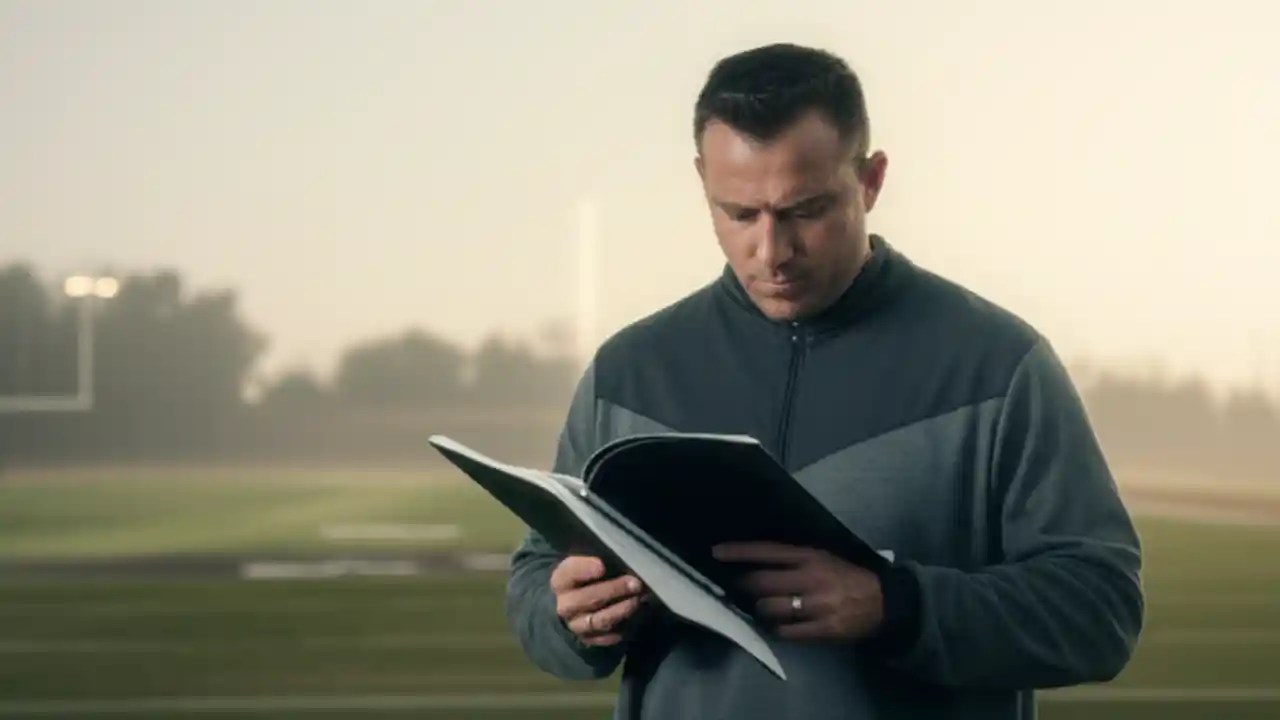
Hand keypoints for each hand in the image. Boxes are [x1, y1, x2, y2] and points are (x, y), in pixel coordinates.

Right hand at [550, 555, 649, 646]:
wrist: (570, 606)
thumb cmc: (584, 578)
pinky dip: (621, 628)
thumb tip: (621, 559)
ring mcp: (576, 626)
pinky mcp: (589, 640)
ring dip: (621, 610)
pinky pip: (606, 638)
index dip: (584, 569)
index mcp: (561, 581)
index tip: (602, 566)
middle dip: (613, 590)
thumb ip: (596, 560)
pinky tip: (634, 617)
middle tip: (635, 583)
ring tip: (638, 600)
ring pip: (599, 620)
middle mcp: (565, 606)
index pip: (569, 573)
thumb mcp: (583, 564)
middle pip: (588, 598)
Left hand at [713, 542, 883, 641]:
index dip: (739, 552)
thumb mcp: (821, 558)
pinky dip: (776, 629)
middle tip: (735, 588)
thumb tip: (753, 563)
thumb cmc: (844, 576)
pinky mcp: (822, 630)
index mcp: (810, 557)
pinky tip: (777, 625)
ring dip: (758, 610)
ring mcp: (816, 606)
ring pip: (769, 609)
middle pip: (761, 583)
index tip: (716, 552)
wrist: (881, 602)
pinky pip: (786, 632)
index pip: (766, 552)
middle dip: (742, 586)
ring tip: (758, 608)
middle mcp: (810, 579)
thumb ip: (791, 560)